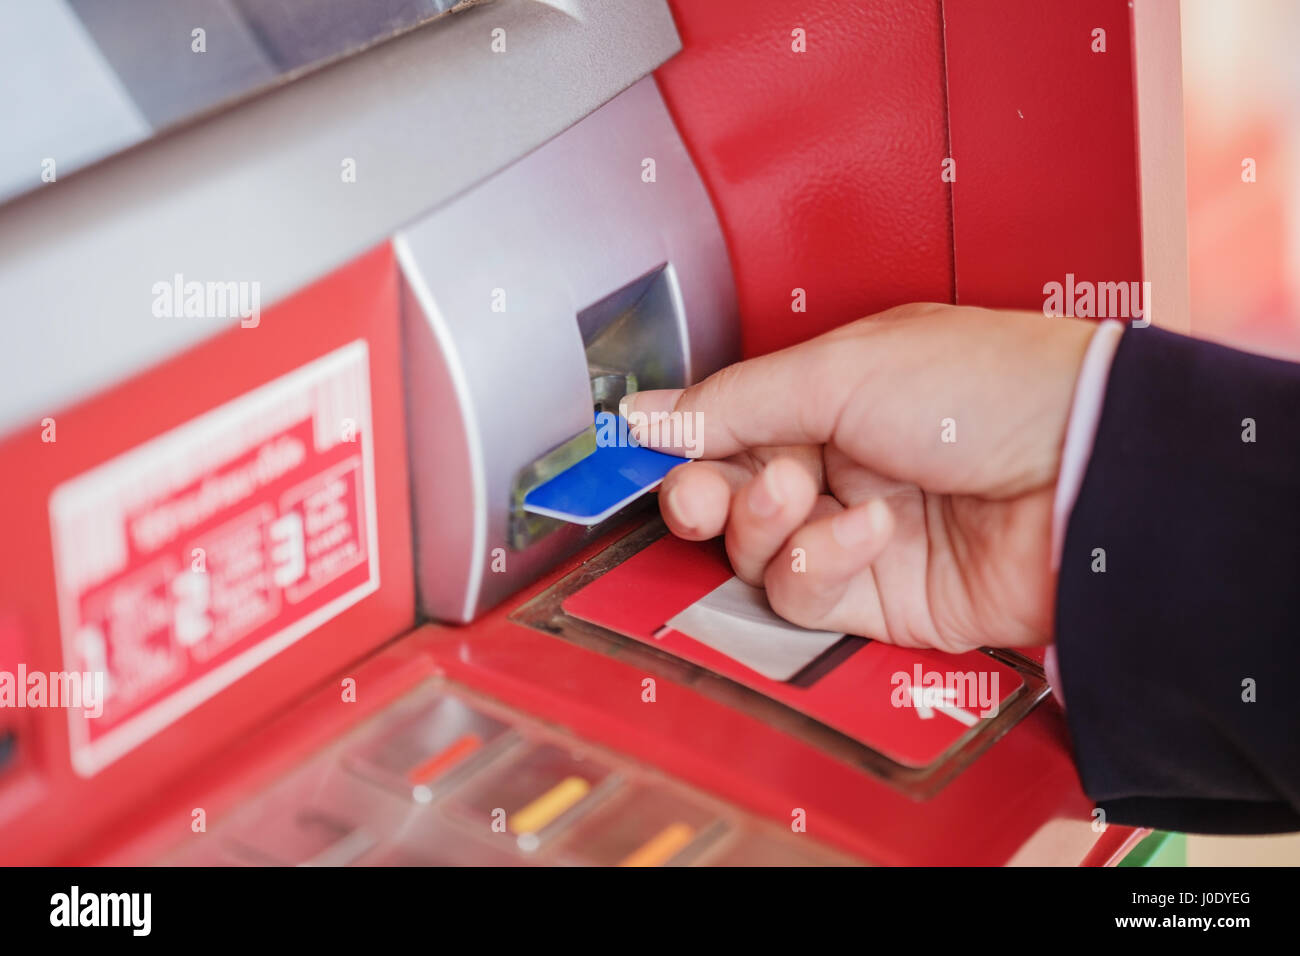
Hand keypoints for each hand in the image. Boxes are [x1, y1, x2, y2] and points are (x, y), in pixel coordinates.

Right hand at [620, 304, 1095, 652]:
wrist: (1088, 469)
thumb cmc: (989, 389)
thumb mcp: (840, 372)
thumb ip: (731, 402)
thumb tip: (647, 414)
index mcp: (826, 395)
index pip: (723, 429)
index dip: (680, 447)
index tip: (640, 453)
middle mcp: (837, 464)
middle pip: (727, 500)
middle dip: (707, 496)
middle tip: (703, 492)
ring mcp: (857, 534)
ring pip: (757, 554)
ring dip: (768, 527)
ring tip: (807, 495)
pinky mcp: (881, 599)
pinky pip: (805, 598)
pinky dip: (819, 566)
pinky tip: (861, 534)